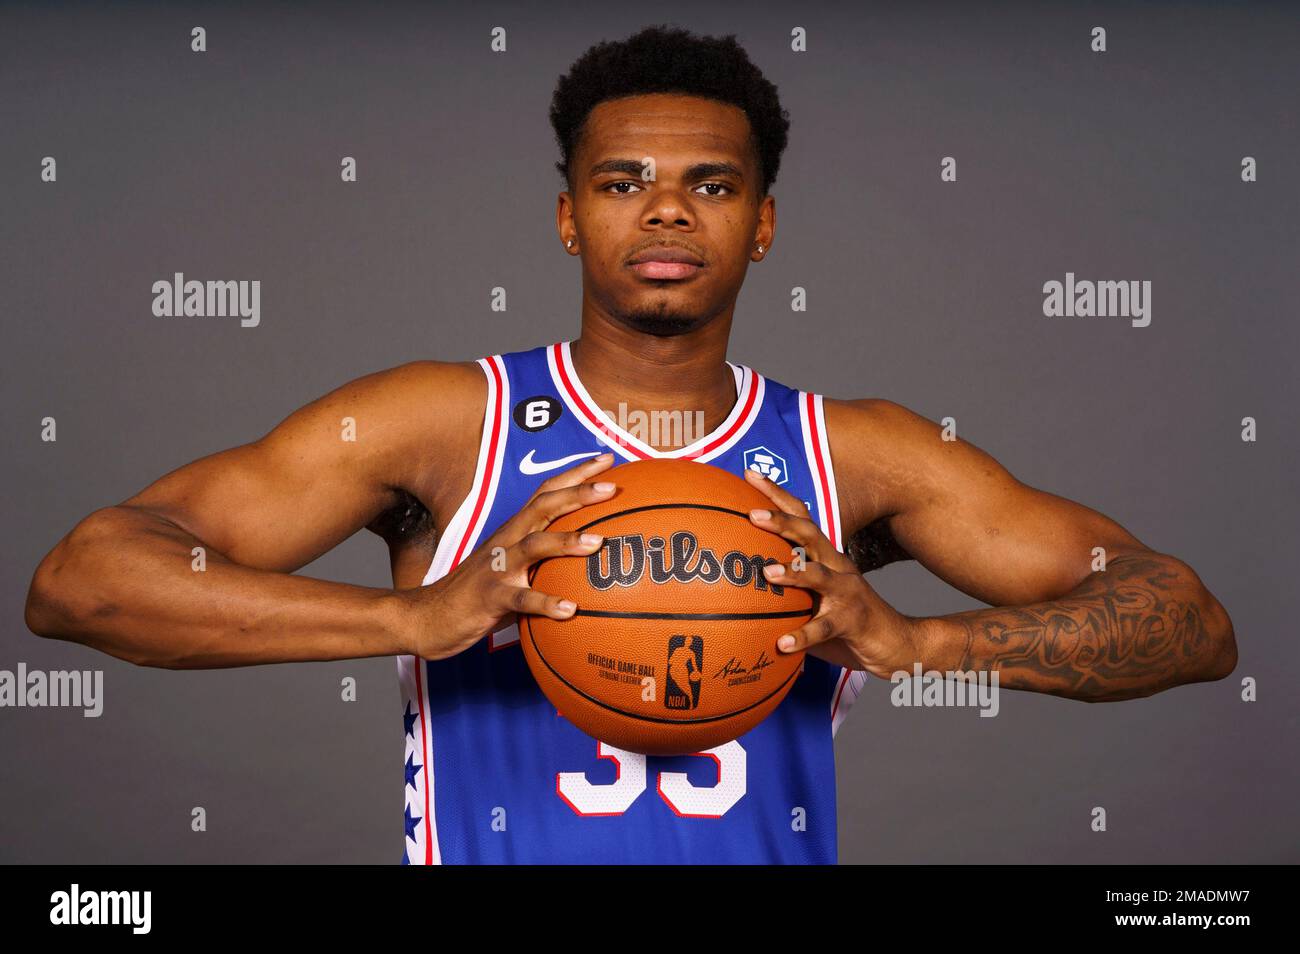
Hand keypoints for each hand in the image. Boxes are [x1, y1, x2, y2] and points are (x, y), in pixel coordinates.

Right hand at [397, 452, 616, 659]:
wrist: (430, 617)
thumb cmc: (480, 593)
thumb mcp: (514, 568)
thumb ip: (544, 560)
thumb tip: (589, 558)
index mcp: (514, 530)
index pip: (546, 492)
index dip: (576, 474)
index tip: (607, 459)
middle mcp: (507, 541)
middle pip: (543, 507)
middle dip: (577, 494)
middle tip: (612, 488)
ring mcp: (497, 567)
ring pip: (533, 546)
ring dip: (566, 542)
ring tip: (598, 542)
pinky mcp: (490, 597)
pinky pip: (521, 599)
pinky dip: (546, 603)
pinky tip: (570, 610)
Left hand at [743, 468, 923, 678]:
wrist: (897, 644)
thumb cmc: (846, 622)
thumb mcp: (813, 600)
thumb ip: (784, 591)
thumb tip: (736, 591)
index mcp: (825, 557)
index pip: (800, 517)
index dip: (777, 494)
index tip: (749, 473)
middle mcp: (836, 567)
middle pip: (809, 535)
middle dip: (782, 521)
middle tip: (753, 514)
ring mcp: (846, 592)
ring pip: (819, 576)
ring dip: (794, 572)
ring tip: (768, 573)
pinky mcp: (851, 621)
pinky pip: (824, 628)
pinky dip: (802, 635)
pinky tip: (782, 643)